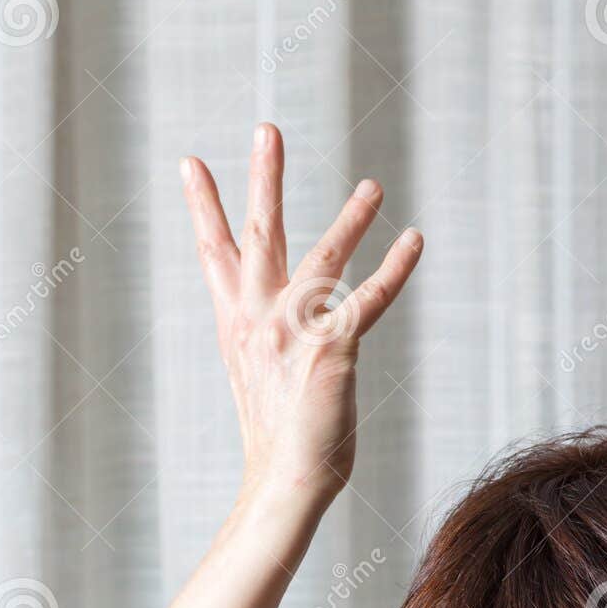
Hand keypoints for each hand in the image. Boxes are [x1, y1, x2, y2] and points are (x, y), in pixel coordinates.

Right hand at [180, 121, 422, 509]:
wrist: (284, 478)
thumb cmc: (278, 442)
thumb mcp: (259, 381)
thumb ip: (270, 346)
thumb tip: (288, 338)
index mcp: (237, 325)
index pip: (215, 255)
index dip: (204, 207)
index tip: (191, 163)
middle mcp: (259, 318)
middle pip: (259, 235)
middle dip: (264, 179)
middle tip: (267, 129)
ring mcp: (294, 329)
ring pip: (324, 257)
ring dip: (352, 218)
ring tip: (373, 185)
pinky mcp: (332, 346)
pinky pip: (371, 298)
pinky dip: (396, 267)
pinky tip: (414, 240)